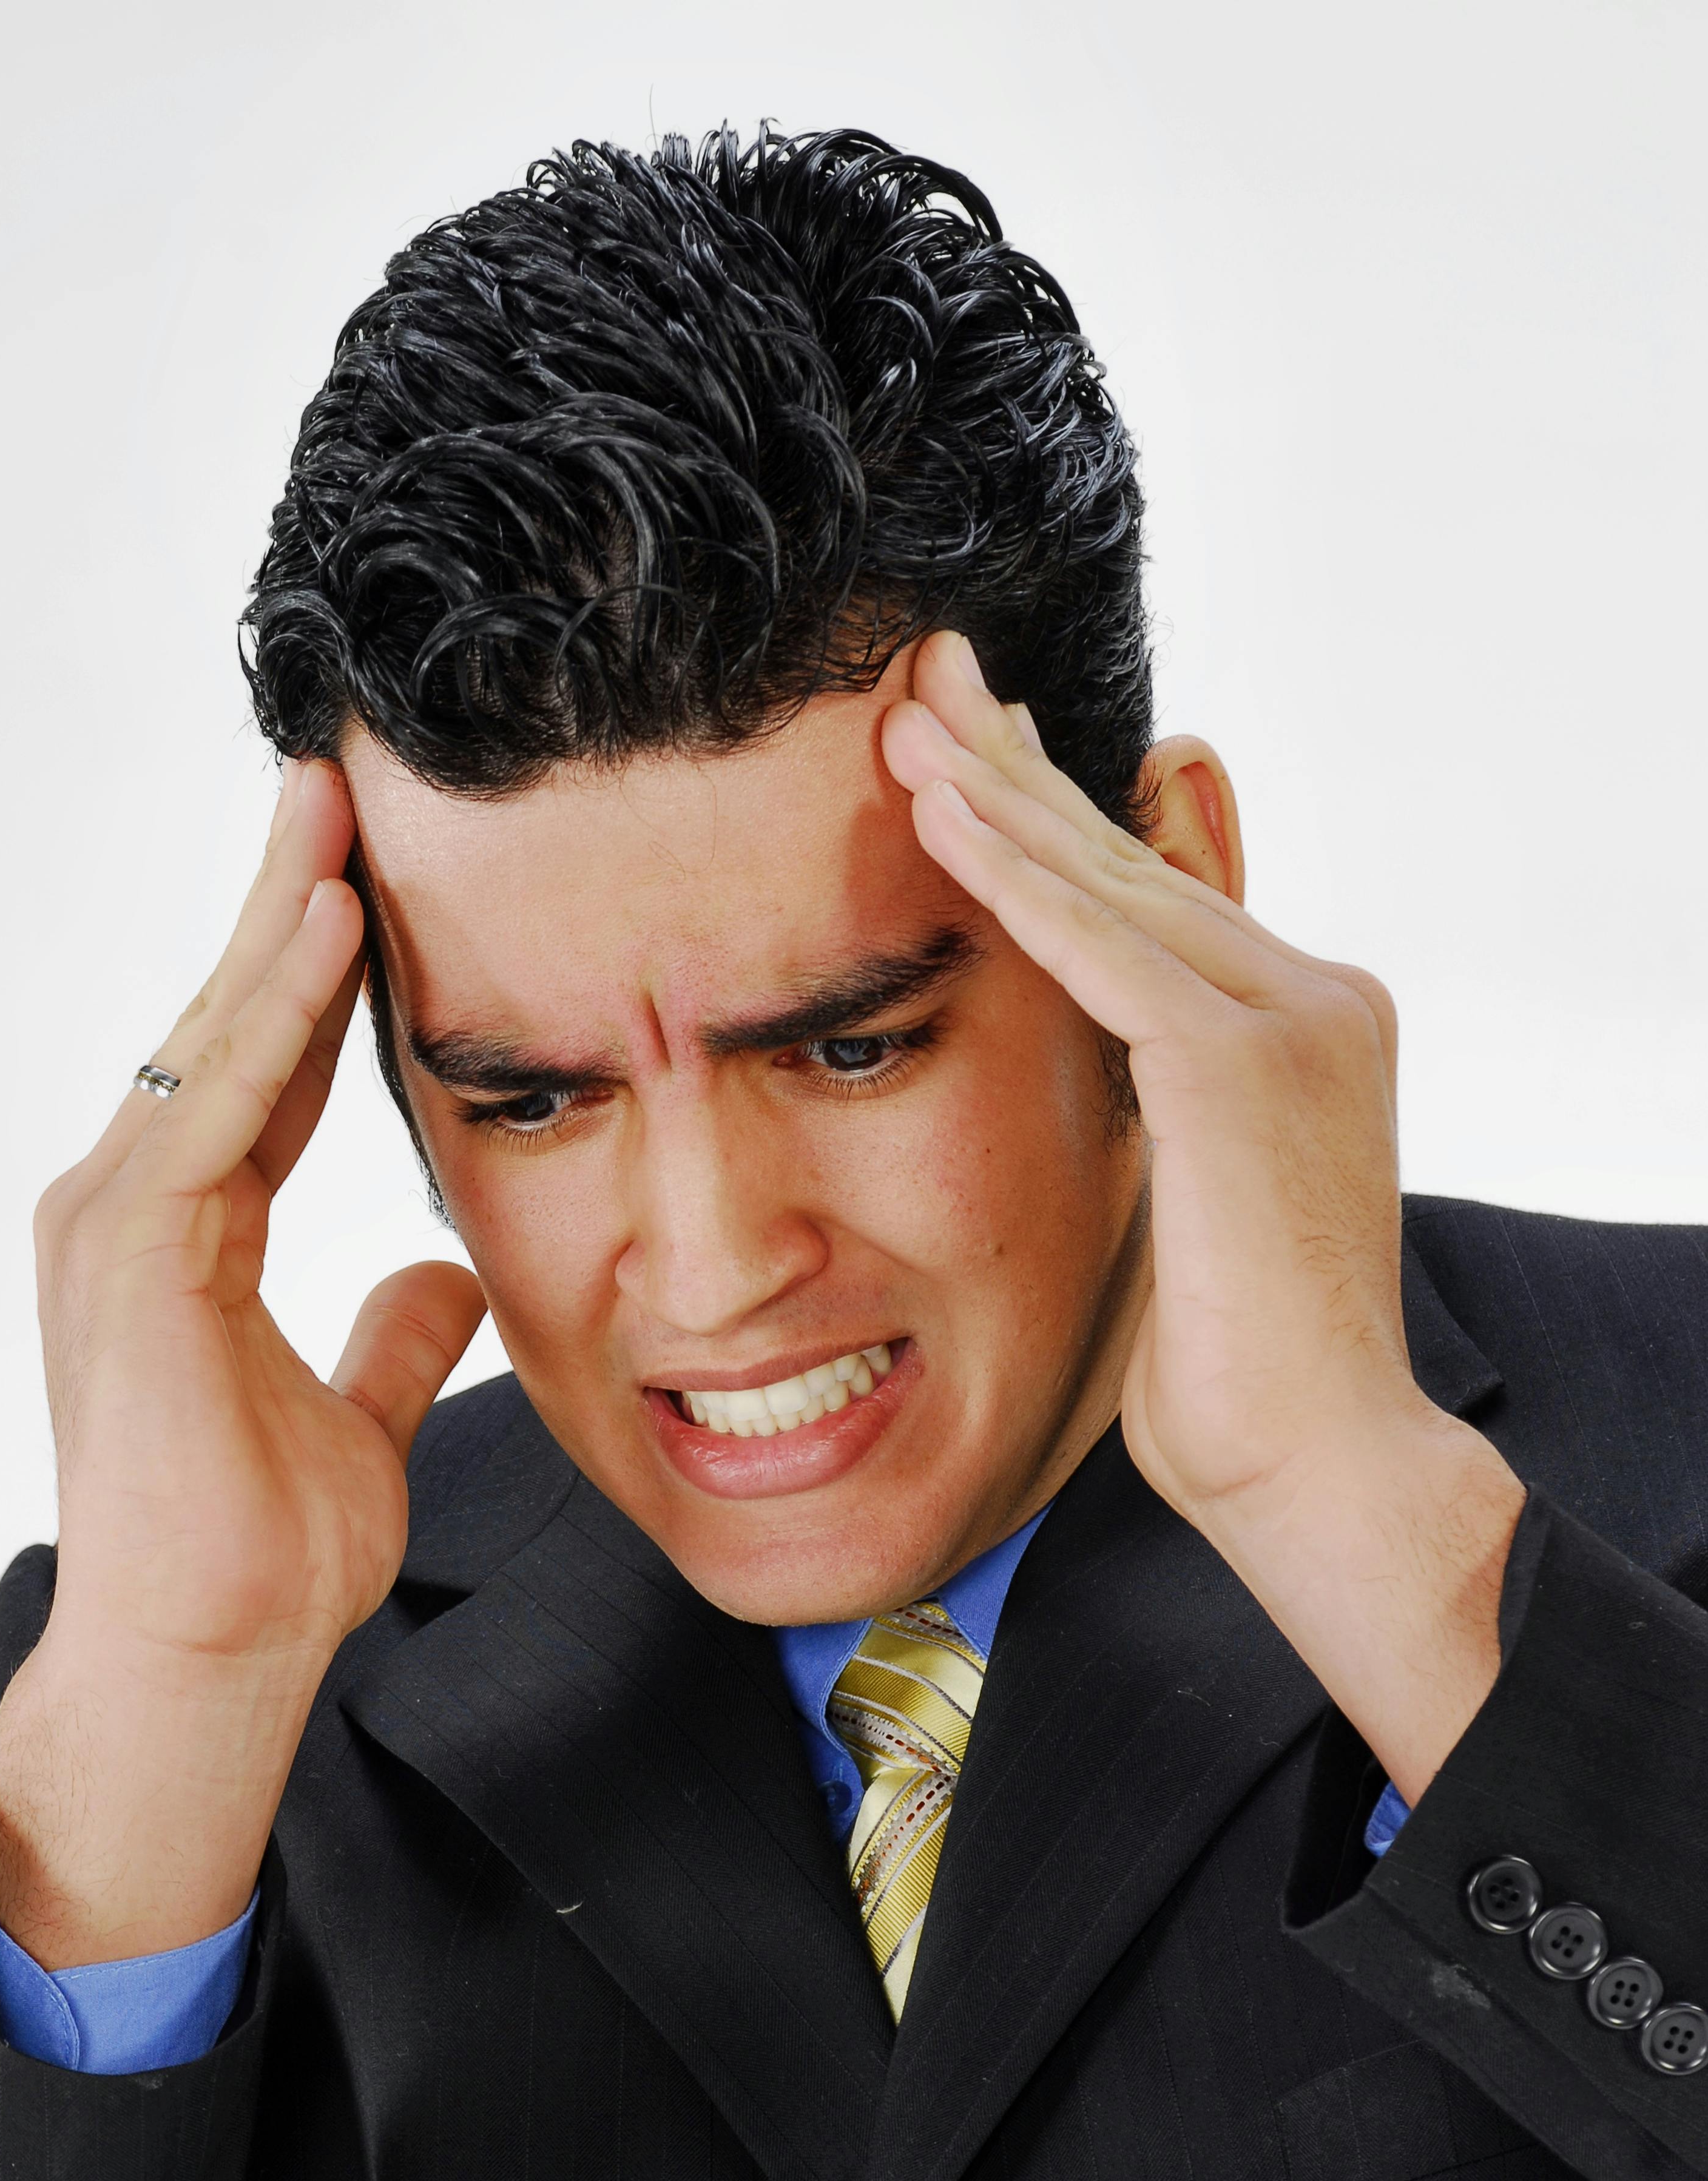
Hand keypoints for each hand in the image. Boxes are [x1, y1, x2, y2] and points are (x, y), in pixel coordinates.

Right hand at [0, 760, 484, 1964]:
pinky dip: (276, 1017)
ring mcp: (118, 1224)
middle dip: (289, 903)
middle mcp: (130, 1207)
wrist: (207, 1658)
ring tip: (341, 806)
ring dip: (283, 922)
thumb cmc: (261, 1560)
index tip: (375, 876)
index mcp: (183, 1234)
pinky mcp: (136, 1258)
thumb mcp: (356, 1421)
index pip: (266, 1070)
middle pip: (228, 1025)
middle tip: (343, 780)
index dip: (321, 975)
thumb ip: (390, 1342)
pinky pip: (220, 1108)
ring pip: (217, 1041)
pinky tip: (330, 930)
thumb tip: (443, 1283)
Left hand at [882, 634, 1523, 1804]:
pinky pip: (1101, 950)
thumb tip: (1082, 1059)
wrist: (1312, 1467)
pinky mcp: (1241, 1066)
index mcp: (1303, 1026)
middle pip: (1130, 861)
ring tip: (901, 714)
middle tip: (923, 677)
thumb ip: (1149, 1105)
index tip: (967, 753)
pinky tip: (939, 813)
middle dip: (1017, 767)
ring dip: (995, 795)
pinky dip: (1012, 881)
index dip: (1052, 818)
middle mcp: (1314, 999)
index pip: (1152, 896)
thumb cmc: (1234, 1374)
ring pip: (1112, 884)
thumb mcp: (1180, 1204)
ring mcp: (1292, 1022)